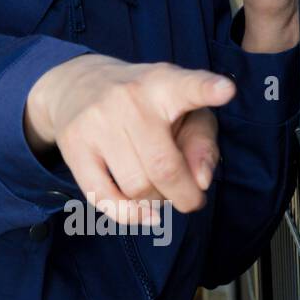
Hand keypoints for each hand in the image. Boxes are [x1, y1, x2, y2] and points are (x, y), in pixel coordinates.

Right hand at [25, 54, 235, 224]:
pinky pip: (102, 197)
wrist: (75, 85)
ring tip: (157, 189)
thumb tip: (200, 181)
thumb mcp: (183, 110)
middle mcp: (128, 99)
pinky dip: (129, 215)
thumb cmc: (144, 103)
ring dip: (155, 202)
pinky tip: (142, 212)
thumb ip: (203, 143)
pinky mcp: (73, 145)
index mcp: (163, 83)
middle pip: (164, 166)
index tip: (225, 90)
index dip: (206, 89)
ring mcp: (96, 122)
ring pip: (136, 187)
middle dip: (185, 195)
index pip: (186, 86)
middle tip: (191, 198)